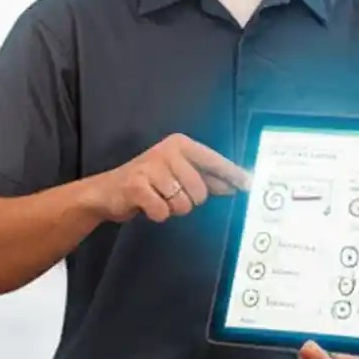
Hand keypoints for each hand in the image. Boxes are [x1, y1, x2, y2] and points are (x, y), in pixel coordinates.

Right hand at [87, 133, 251, 222]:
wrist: (108, 190)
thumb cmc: (149, 182)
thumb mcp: (178, 174)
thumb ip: (207, 178)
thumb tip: (236, 185)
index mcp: (180, 144)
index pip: (213, 160)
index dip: (232, 174)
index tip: (250, 184)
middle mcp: (167, 151)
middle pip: (200, 191)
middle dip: (189, 201)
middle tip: (171, 195)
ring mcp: (150, 167)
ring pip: (183, 204)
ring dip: (172, 208)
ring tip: (158, 198)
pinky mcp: (137, 185)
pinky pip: (163, 212)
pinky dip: (157, 214)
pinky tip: (147, 205)